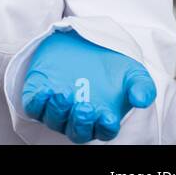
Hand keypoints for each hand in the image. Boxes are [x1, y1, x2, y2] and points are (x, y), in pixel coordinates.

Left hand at [21, 29, 156, 142]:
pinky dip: (37, 103)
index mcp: (102, 119)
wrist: (86, 42)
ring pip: (54, 121)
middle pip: (77, 132)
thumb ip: (142, 87)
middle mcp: (78, 118)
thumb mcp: (133, 73)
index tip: (108, 116)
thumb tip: (141, 100)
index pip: (103, 132)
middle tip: (85, 107)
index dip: (105, 127)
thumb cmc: (112, 64)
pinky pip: (33, 107)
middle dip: (81, 122)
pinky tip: (46, 91)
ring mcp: (57, 108)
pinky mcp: (38, 94)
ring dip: (58, 111)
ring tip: (64, 95)